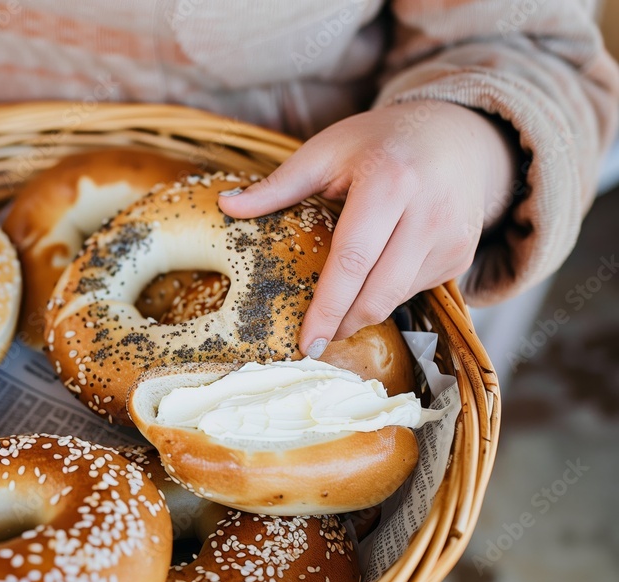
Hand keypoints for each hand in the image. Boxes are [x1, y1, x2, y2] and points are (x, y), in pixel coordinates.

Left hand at [218, 101, 515, 356]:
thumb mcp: (326, 151)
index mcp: (389, 181)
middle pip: (379, 291)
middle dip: (343, 323)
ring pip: (398, 297)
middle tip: (314, 341)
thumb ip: (278, 185)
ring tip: (338, 311)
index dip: (327, 307)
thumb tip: (226, 206)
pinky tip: (373, 278)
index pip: (353, 260)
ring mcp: (451, 236)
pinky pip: (416, 290)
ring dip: (363, 312)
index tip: (306, 342)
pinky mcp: (460, 254)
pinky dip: (388, 294)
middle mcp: (429, 211)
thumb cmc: (379, 142)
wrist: (455, 136)